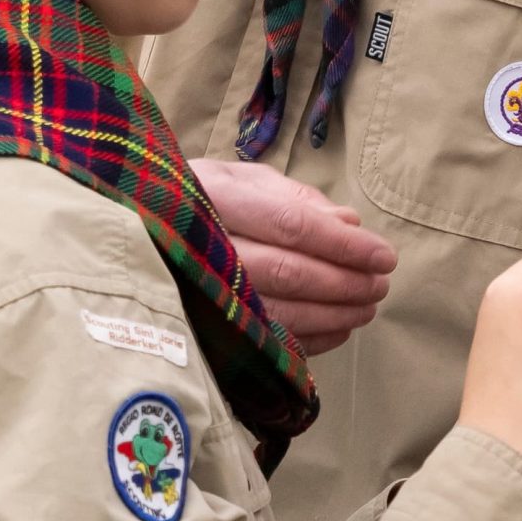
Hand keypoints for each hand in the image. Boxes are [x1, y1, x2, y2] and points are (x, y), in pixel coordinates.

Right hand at [192, 160, 396, 354]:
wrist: (137, 232)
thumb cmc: (203, 199)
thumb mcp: (244, 180)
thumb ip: (295, 199)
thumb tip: (349, 221)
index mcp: (214, 196)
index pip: (290, 224)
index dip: (343, 243)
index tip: (384, 256)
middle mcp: (201, 246)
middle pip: (287, 272)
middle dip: (344, 282)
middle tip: (381, 285)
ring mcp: (196, 291)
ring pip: (277, 312)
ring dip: (332, 314)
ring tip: (367, 307)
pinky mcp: (200, 328)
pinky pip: (262, 340)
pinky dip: (308, 339)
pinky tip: (337, 329)